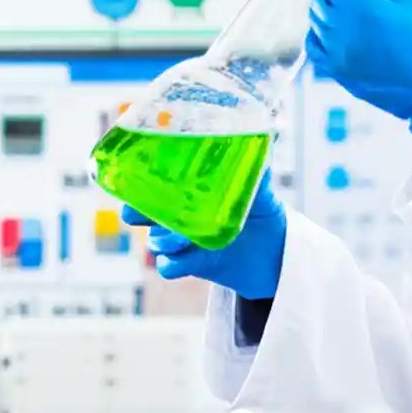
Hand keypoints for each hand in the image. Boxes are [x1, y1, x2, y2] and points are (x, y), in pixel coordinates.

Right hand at [121, 172, 286, 299]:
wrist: (274, 251)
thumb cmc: (261, 212)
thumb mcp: (261, 191)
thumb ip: (256, 173)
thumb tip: (262, 147)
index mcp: (188, 190)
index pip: (151, 182)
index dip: (139, 180)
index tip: (138, 177)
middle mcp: (178, 214)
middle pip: (138, 211)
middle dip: (137, 211)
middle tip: (146, 212)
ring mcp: (181, 241)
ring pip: (154, 240)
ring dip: (162, 239)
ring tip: (183, 237)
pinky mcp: (189, 265)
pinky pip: (167, 266)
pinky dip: (174, 263)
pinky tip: (193, 258)